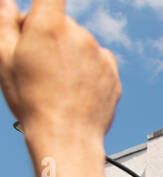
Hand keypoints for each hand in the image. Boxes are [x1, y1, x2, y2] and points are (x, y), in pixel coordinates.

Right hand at [0, 0, 120, 145]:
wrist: (67, 138)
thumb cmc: (31, 100)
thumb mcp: (4, 59)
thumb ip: (5, 24)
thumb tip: (6, 3)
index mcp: (49, 25)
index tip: (43, 6)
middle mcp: (79, 34)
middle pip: (60, 22)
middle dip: (46, 33)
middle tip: (33, 61)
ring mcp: (99, 54)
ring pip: (78, 43)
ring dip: (67, 53)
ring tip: (55, 82)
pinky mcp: (113, 72)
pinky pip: (95, 61)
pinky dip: (86, 69)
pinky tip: (73, 88)